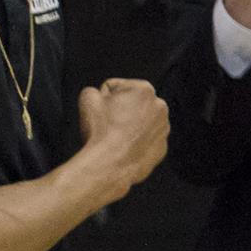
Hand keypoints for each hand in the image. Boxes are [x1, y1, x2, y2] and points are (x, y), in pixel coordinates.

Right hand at [78, 78, 167, 199]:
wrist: (110, 164)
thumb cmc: (102, 132)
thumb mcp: (86, 98)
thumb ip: (92, 90)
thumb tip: (97, 95)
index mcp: (144, 90)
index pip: (116, 86)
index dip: (103, 98)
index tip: (100, 110)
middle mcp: (159, 107)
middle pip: (132, 103)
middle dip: (120, 110)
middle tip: (106, 123)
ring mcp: (163, 128)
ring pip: (140, 122)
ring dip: (128, 126)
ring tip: (113, 136)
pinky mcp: (161, 147)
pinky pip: (145, 140)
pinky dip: (135, 141)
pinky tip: (122, 146)